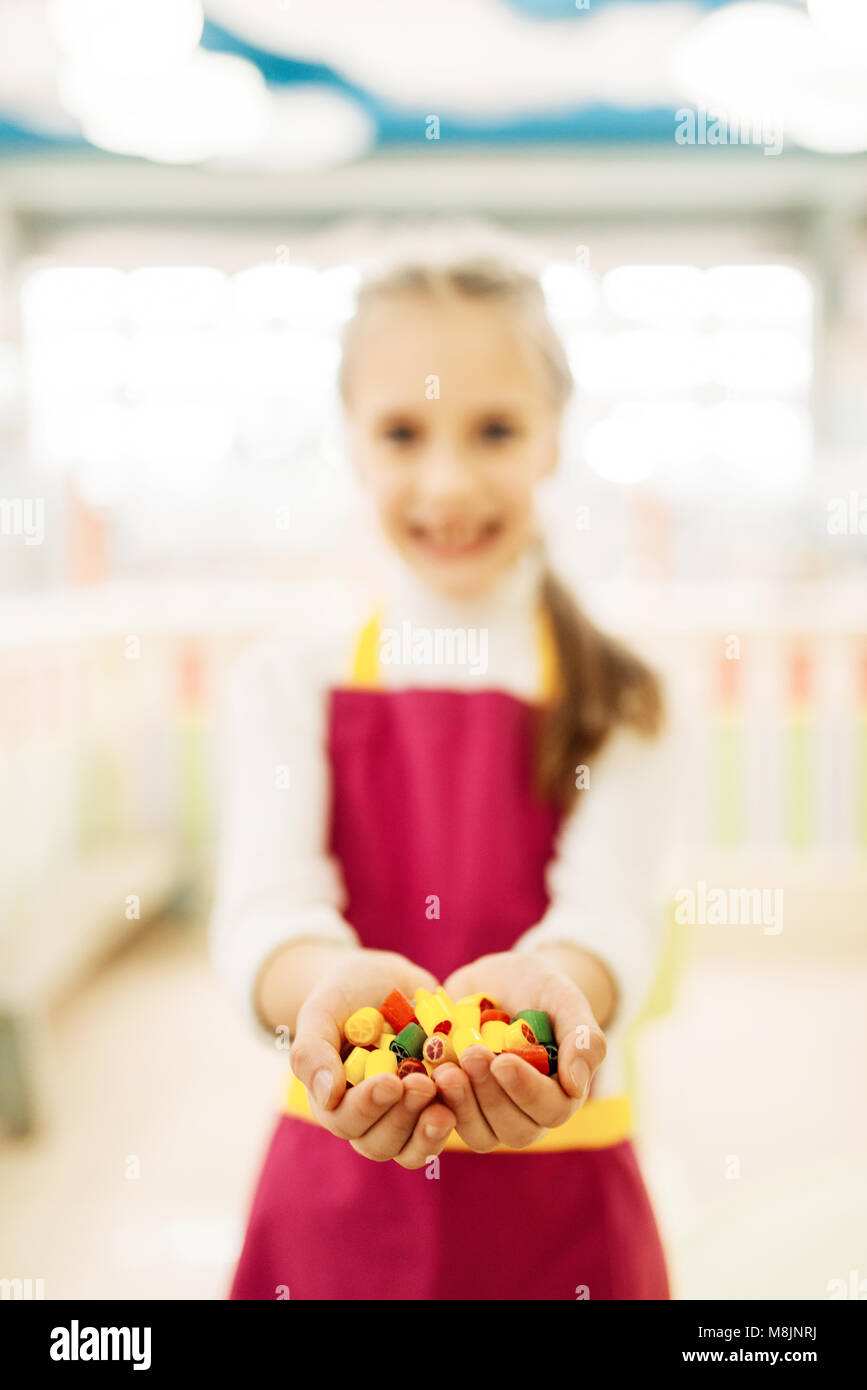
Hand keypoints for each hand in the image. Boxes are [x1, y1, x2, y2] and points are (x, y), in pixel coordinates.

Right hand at [289, 949, 455, 1167]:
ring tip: (447, 1105)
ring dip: (429, 1131)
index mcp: (333, 1100)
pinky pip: (442, 1129)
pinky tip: (468, 1096)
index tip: (391, 1081)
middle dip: (403, 1117)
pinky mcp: (433, 1106)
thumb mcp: (322, 1011)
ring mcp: (402, 1116)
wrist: (383, 981)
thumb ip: (313, 1051)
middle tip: (425, 1085)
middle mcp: (367, 1117)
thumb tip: (327, 1097)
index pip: (346, 1120)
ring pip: (412, 1149)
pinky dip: (457, 1117)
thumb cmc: (343, 994)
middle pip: (380, 1143)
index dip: (368, 1106)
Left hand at [434, 950, 606, 1151]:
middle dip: (490, 1096)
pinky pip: (447, 1121)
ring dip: (462, 1104)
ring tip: (445, 1069)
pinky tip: (424, 1074)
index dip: (526, 1091)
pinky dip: (434, 1102)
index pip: (551, 1109)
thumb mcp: (563, 998)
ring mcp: (491, 1114)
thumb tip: (577, 1085)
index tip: (502, 1060)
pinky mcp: (459, 1106)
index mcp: (562, 1091)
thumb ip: (583, 1037)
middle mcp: (529, 1112)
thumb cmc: (538, 988)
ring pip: (480, 1134)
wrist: (497, 980)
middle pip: (515, 1130)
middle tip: (470, 1055)